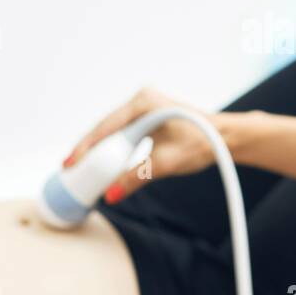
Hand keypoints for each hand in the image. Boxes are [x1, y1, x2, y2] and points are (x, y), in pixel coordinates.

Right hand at [62, 86, 226, 203]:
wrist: (225, 138)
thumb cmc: (201, 144)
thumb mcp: (165, 163)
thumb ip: (136, 179)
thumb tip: (111, 195)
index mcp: (144, 102)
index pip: (106, 127)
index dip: (86, 148)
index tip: (70, 164)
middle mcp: (141, 99)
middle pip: (105, 128)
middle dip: (88, 150)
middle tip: (70, 170)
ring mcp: (144, 106)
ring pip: (113, 131)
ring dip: (99, 150)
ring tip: (80, 168)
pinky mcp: (148, 116)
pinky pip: (123, 132)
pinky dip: (113, 148)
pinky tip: (102, 162)